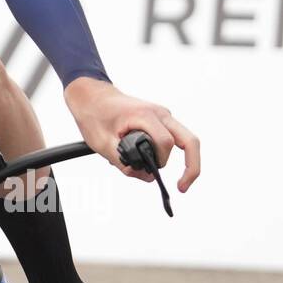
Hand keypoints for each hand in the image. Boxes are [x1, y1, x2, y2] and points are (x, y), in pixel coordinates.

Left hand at [64, 76, 200, 193]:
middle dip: (191, 167)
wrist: (92, 96)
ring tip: (150, 168)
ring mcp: (163, 116)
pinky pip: (173, 139)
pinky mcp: (161, 120)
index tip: (149, 172)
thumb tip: (148, 178)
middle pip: (190, 141)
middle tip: (182, 187)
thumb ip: (124, 163)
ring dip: (173, 159)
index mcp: (145, 115)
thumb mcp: (102, 144)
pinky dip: (165, 152)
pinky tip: (149, 159)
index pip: (165, 143)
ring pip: (185, 141)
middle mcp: (160, 113)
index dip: (159, 162)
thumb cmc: (94, 114)